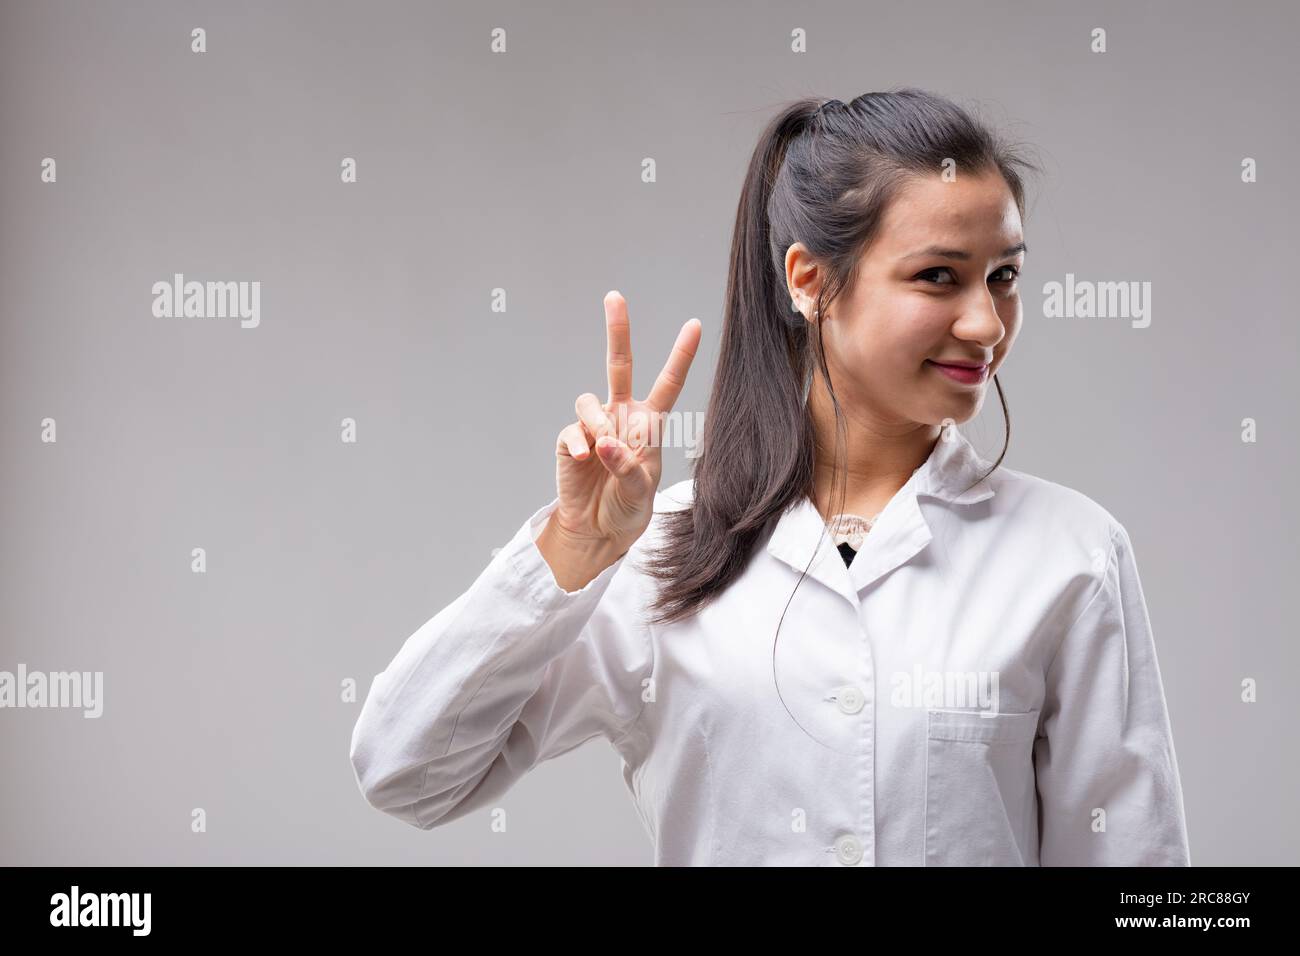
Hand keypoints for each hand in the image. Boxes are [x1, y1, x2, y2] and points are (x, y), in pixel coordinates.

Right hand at [547, 290, 700, 562]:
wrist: (598, 531)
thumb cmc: (628, 508)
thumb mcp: (640, 491)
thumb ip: (628, 466)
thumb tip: (605, 442)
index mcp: (649, 424)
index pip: (668, 384)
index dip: (680, 355)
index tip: (694, 325)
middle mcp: (621, 417)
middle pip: (619, 365)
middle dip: (617, 330)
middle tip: (614, 297)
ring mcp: (594, 426)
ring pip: (590, 400)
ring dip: (598, 420)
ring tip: (603, 445)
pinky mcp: (571, 440)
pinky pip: (573, 429)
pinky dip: (580, 443)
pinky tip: (585, 460)